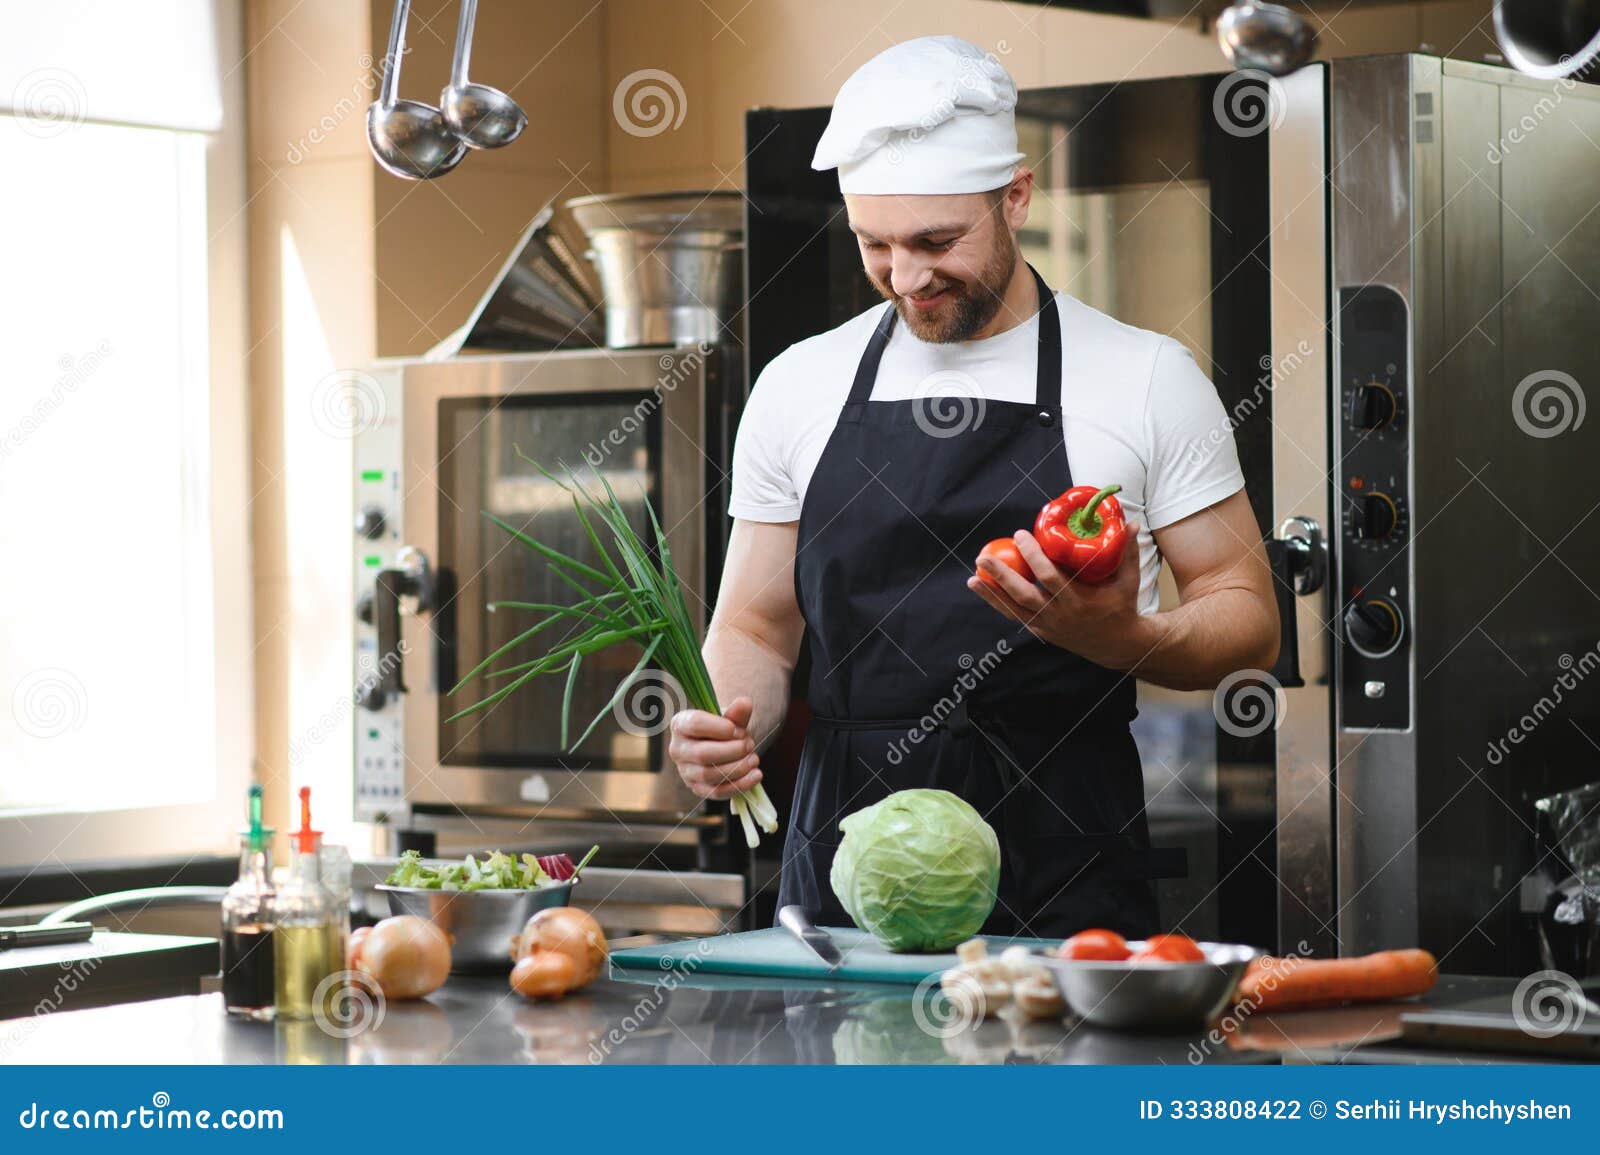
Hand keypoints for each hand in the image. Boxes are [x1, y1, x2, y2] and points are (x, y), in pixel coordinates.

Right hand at [668, 697, 762, 800]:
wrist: (720, 745)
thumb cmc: (723, 729)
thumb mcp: (730, 718)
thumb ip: (737, 712)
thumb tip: (745, 703)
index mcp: (680, 724)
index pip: (695, 724)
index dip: (721, 727)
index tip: (737, 729)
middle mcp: (677, 749)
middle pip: (703, 754)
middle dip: (733, 750)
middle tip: (750, 745)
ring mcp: (686, 771)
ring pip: (709, 774)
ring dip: (738, 768)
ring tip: (754, 759)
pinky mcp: (698, 789)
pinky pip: (717, 792)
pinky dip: (740, 785)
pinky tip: (756, 775)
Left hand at [967, 525, 1152, 670]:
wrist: (1117, 645)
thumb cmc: (1122, 606)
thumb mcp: (1129, 580)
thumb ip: (1127, 551)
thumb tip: (1131, 522)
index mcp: (1078, 600)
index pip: (1049, 576)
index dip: (1033, 555)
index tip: (1020, 535)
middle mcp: (1059, 615)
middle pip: (1023, 594)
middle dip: (1002, 575)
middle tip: (984, 556)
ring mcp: (1048, 626)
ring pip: (1014, 609)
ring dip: (991, 593)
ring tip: (972, 577)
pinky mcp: (1042, 632)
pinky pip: (1016, 617)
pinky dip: (998, 604)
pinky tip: (984, 591)